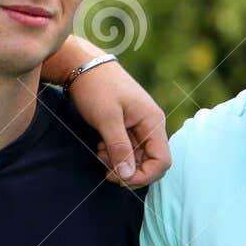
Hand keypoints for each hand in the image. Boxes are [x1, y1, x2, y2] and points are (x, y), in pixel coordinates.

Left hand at [66, 61, 169, 185]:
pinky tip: (100, 147)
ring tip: (100, 153)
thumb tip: (127, 176)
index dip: (143, 176)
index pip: (162, 162)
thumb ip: (119, 148)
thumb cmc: (96, 88)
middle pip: (150, 163)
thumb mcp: (106, 119)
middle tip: (105, 168)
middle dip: (129, 171)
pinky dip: (114, 154)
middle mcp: (151, 125)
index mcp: (153, 122)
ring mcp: (140, 127)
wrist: (83, 67)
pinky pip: (127, 150)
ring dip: (119, 163)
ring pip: (137, 158)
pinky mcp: (128, 127)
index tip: (118, 178)